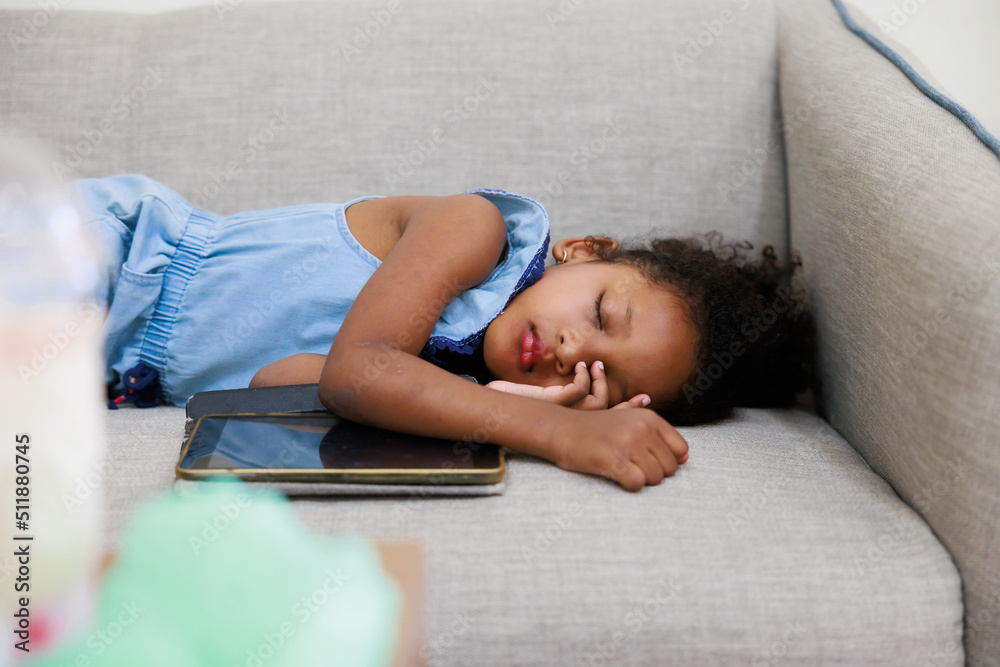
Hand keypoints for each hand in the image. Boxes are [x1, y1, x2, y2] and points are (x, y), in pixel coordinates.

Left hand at [486, 361, 649, 409]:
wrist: (499, 406)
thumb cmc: (523, 404)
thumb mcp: (554, 401)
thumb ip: (570, 396)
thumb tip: (587, 379)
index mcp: (576, 425)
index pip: (609, 423)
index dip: (629, 413)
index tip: (645, 400)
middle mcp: (574, 423)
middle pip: (609, 417)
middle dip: (628, 406)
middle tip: (643, 395)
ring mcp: (565, 414)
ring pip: (598, 403)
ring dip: (600, 382)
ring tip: (596, 367)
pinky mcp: (555, 403)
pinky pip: (579, 390)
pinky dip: (583, 377)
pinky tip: (580, 367)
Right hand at [552, 409, 689, 490]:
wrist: (561, 429)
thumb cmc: (596, 429)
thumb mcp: (629, 421)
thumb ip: (658, 436)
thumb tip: (687, 458)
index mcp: (649, 417)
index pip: (680, 450)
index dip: (666, 460)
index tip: (647, 459)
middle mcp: (642, 428)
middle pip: (669, 468)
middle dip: (653, 472)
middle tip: (630, 465)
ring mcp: (627, 443)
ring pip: (655, 478)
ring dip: (640, 479)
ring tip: (622, 468)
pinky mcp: (612, 460)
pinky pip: (637, 484)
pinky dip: (629, 485)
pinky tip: (615, 475)